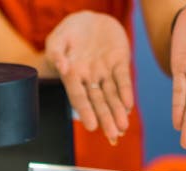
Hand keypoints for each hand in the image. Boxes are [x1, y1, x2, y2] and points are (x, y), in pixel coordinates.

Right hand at [44, 11, 133, 145]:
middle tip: (112, 135)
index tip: (91, 126)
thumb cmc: (68, 32)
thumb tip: (62, 67)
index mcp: (72, 75)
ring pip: (112, 94)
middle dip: (106, 118)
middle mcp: (89, 78)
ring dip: (118, 111)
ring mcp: (105, 71)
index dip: (86, 111)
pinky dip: (126, 91)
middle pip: (98, 101)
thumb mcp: (57, 39)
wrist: (89, 20)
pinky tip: (129, 105)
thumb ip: (56, 53)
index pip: (79, 97)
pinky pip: (123, 79)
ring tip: (123, 127)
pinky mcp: (120, 62)